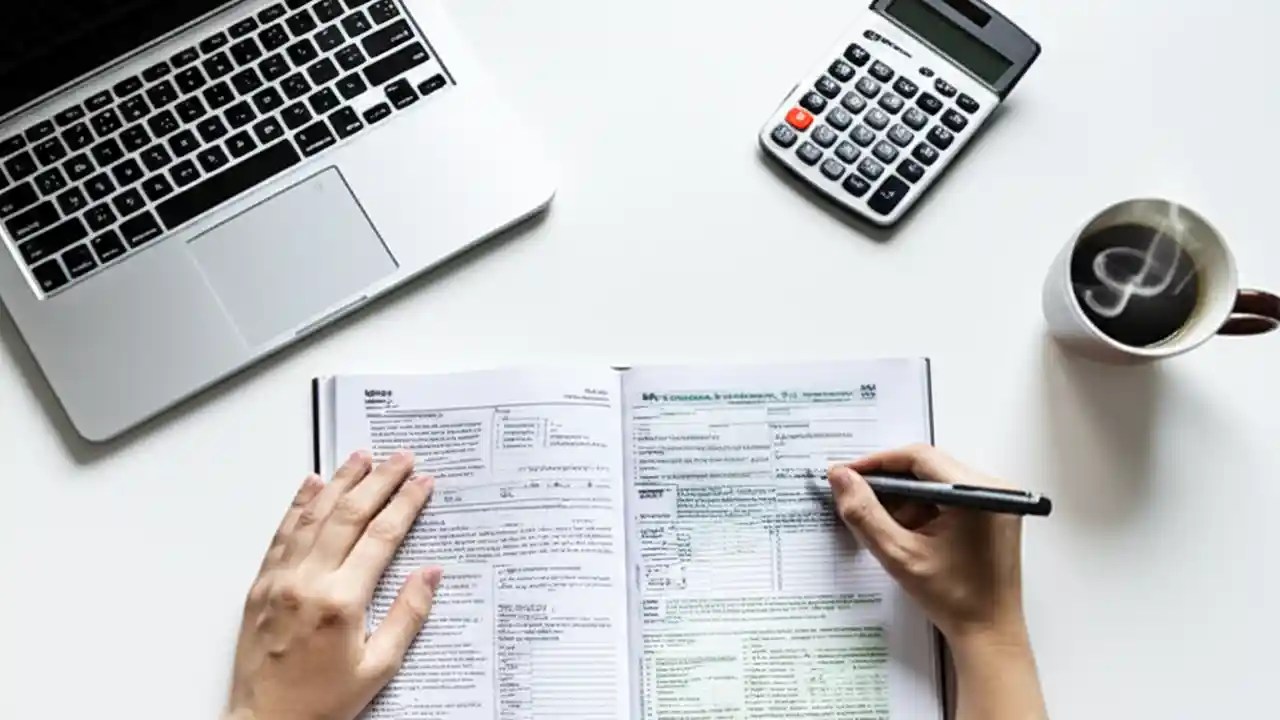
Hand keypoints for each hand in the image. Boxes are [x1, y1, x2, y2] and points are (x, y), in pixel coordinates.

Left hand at [225, 451, 441, 719]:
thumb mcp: (378, 668)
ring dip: (340, 482)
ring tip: (361, 458)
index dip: (405, 505)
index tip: (423, 484)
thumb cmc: (319, 704)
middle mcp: (307, 582)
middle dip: (379, 481)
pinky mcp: (260, 586)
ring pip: (313, 516)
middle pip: (349, 515)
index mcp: (341, 602)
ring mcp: (279, 580)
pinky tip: (311, 485)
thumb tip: (430, 573)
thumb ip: (407, 616)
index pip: (381, 537)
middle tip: (401, 460)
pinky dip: (298, 505)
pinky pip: (282, 533)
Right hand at [829, 445, 1047, 719]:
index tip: (847, 473)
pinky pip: (948, 496)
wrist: (989, 633)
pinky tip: (907, 532)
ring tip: (885, 527)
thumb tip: (841, 479)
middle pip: (927, 466)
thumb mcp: (900, 555)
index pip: (919, 457)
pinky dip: (922, 508)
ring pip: (935, 481)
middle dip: (889, 483)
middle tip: (857, 498)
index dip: (877, 462)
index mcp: (978, 493)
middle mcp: (993, 488)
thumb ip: (866, 514)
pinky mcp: (991, 512)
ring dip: (905, 498)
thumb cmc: (954, 599)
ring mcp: (995, 500)